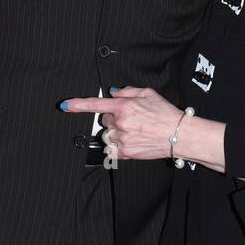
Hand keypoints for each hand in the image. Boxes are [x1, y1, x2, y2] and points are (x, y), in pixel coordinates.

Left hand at [61, 86, 183, 161]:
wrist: (179, 135)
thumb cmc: (166, 114)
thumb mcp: (148, 93)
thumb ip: (127, 91)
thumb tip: (114, 92)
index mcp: (125, 106)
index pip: (95, 104)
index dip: (77, 104)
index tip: (65, 105)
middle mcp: (121, 122)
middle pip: (103, 120)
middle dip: (113, 119)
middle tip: (130, 119)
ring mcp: (122, 139)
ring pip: (107, 135)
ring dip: (115, 133)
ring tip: (133, 132)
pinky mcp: (126, 153)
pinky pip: (111, 150)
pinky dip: (117, 147)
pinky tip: (130, 142)